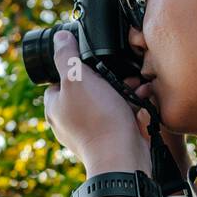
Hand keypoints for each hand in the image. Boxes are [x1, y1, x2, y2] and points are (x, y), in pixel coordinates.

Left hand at [43, 30, 149, 173]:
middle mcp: (69, 122)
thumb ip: (66, 56)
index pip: (56, 80)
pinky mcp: (110, 138)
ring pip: (105, 101)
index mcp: (55, 108)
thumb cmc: (97, 119)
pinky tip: (141, 99)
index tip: (89, 59)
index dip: (71, 67)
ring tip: (135, 84)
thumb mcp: (76, 78)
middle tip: (118, 72)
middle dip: (104, 77)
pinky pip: (120, 115)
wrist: (122, 157)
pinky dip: (131, 105)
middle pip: (85, 89)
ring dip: (122, 89)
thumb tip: (58, 38)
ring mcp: (89, 132)